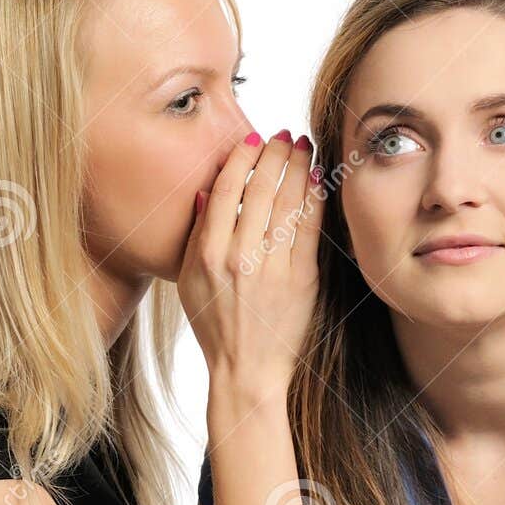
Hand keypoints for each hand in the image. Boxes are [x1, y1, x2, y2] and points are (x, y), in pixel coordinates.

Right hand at [177, 131, 325, 401]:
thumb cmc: (214, 325)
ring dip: (299, 167)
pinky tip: (317, 180)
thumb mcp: (187, 281)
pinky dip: (315, 199)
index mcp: (207, 254)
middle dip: (276, 154)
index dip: (242, 158)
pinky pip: (310, 229)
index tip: (253, 139)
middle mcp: (239, 258)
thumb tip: (208, 190)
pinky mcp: (302, 280)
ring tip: (305, 146)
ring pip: (289, 203)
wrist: (246, 370)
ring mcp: (273, 269)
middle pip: (261, 189)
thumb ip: (197, 233)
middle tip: (286, 134)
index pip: (226, 190)